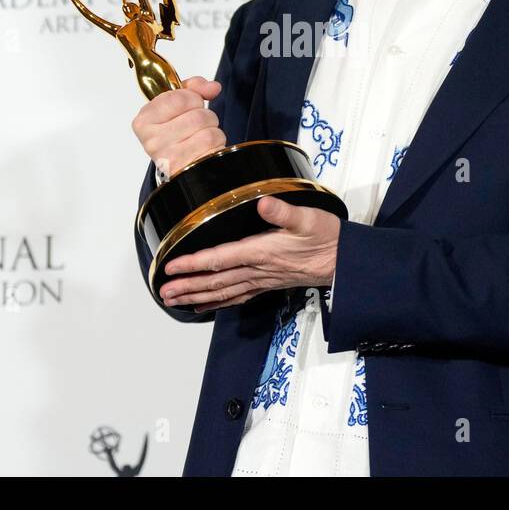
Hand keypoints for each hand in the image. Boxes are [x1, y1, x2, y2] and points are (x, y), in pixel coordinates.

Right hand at [131, 75, 226, 177]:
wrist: (187, 170)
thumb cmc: (180, 139)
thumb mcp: (178, 109)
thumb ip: (192, 89)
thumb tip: (212, 87)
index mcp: (144, 121)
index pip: (176, 97)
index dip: (191, 98)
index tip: (188, 105)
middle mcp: (152, 139)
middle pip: (195, 111)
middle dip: (203, 114)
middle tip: (194, 126)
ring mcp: (169, 154)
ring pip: (206, 123)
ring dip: (211, 128)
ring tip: (199, 138)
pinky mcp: (187, 165)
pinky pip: (212, 138)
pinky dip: (216, 141)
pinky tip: (204, 149)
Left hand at [159, 196, 340, 312]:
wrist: (344, 261)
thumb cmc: (327, 238)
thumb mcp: (308, 218)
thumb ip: (283, 211)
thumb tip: (263, 203)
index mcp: (262, 252)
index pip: (219, 259)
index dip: (193, 263)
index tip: (171, 267)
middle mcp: (258, 269)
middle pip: (215, 281)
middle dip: (187, 286)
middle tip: (163, 292)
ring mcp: (262, 279)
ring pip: (223, 291)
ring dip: (197, 296)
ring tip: (175, 300)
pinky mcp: (268, 283)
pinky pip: (238, 296)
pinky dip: (218, 301)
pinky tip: (205, 305)